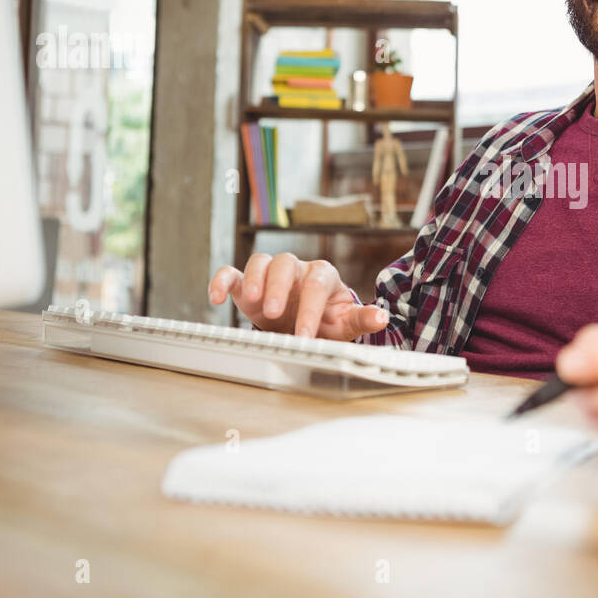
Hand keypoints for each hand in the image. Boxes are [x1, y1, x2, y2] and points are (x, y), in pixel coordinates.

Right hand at [207, 253, 388, 340]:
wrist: (305, 325)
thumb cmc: (327, 321)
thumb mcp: (345, 323)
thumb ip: (361, 319)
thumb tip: (382, 316)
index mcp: (323, 276)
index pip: (317, 285)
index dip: (311, 309)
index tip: (305, 335)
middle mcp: (296, 269)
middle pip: (286, 265)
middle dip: (280, 288)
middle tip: (276, 313)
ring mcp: (270, 273)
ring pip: (261, 262)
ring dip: (255, 280)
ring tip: (253, 301)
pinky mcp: (246, 283)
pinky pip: (232, 273)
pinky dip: (221, 280)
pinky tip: (215, 298)